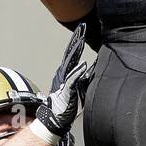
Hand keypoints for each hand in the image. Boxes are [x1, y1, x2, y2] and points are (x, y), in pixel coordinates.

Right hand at [34, 24, 94, 141]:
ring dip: (76, 50)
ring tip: (81, 39)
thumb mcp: (78, 88)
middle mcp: (63, 74)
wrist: (54, 118)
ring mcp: (64, 81)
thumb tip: (91, 69)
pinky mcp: (66, 90)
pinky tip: (83, 64)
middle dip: (76, 39)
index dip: (77, 41)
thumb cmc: (66, 105)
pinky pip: (72, 79)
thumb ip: (83, 78)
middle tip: (81, 27)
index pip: (73, 54)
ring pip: (70, 62)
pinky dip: (78, 72)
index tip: (82, 30)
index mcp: (66, 72)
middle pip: (71, 53)